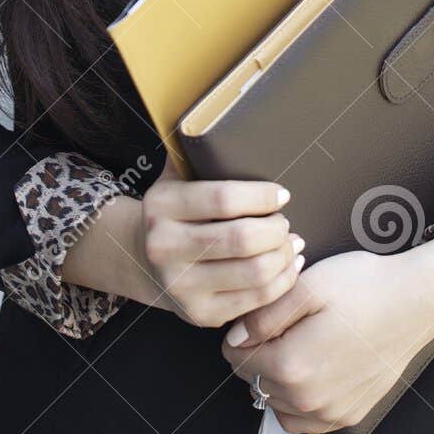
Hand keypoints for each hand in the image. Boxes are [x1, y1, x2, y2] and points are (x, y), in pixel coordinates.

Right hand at [134, 155, 305, 328]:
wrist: (142, 260)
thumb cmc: (174, 210)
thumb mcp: (175, 177)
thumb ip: (196, 153)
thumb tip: (226, 119)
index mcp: (160, 206)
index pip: (223, 199)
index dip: (261, 195)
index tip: (281, 193)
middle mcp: (164, 248)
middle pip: (242, 239)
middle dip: (276, 228)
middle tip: (284, 221)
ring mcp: (181, 286)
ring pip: (254, 273)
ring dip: (284, 255)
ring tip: (291, 241)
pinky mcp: (199, 314)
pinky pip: (255, 300)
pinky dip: (282, 281)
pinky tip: (288, 264)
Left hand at [219, 239, 433, 433]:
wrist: (417, 302)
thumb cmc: (364, 286)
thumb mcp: (309, 285)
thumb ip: (265, 315)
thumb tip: (235, 338)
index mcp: (292, 366)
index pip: (236, 358)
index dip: (241, 333)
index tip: (260, 315)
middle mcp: (308, 400)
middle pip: (254, 381)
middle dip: (257, 354)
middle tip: (281, 323)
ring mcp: (330, 413)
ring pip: (276, 403)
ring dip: (275, 379)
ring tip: (297, 343)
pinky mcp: (349, 416)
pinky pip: (304, 419)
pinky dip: (298, 399)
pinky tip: (313, 368)